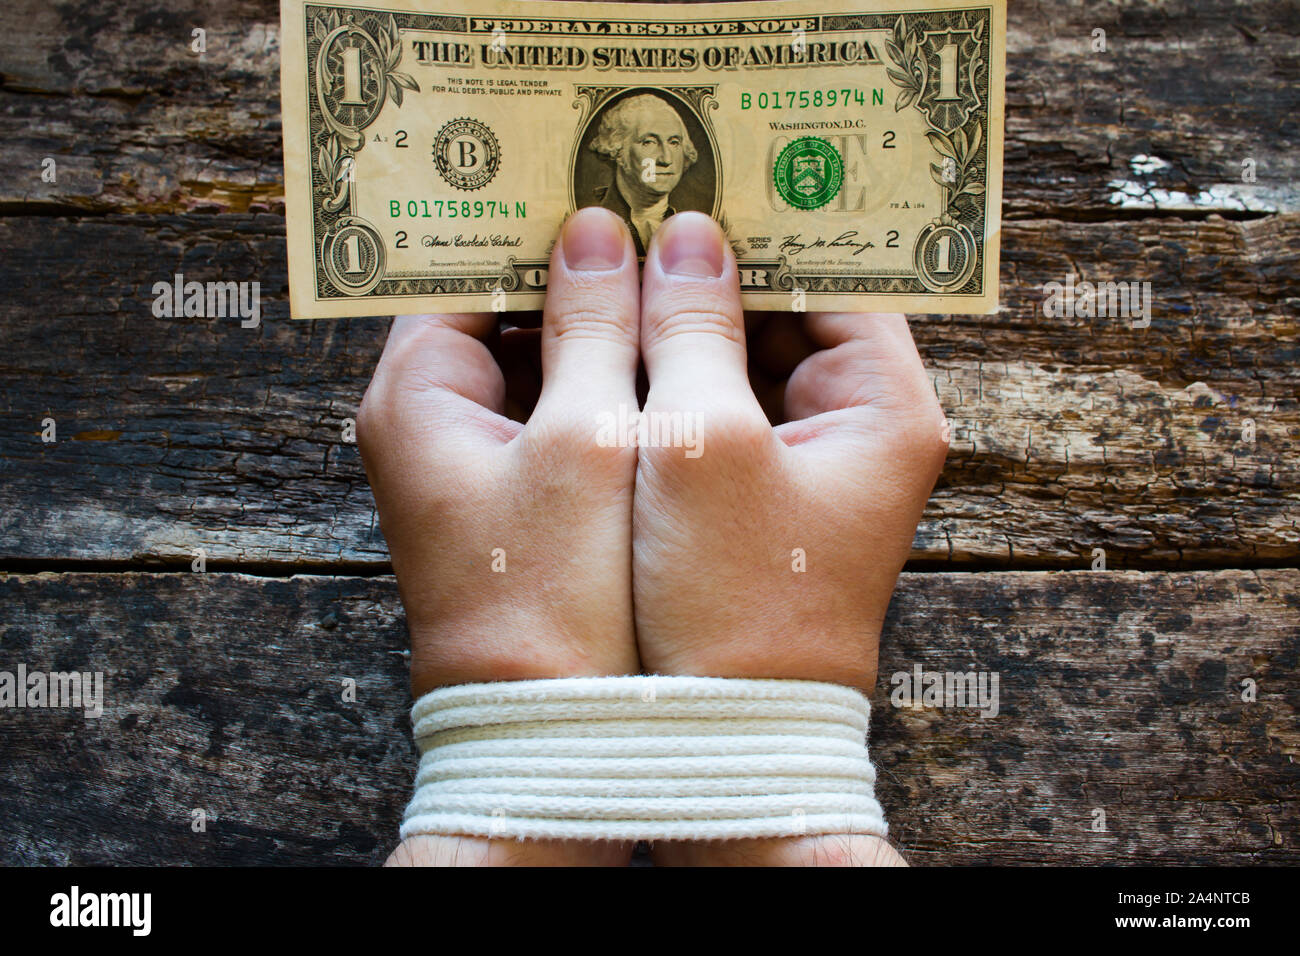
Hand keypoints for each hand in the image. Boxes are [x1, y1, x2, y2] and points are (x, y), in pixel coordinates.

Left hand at [358, 207, 642, 864]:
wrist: (553, 735)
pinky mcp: (530, 498)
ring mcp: (483, 462)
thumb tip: (608, 231)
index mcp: (418, 393)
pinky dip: (620, 385)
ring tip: (687, 276)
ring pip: (549, 361)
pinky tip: (682, 361)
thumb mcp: (583, 439)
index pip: (466, 268)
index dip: (538, 222)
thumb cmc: (552, 598)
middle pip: (511, 310)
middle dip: (590, 273)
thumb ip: (598, 324)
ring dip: (611, 329)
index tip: (611, 180)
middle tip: (669, 221)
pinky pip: (574, 412)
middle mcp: (436, 421)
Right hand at [630, 213, 948, 863]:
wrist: (723, 737)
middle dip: (710, 266)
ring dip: (680, 319)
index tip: (696, 174)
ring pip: (743, 355)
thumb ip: (689, 329)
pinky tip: (607, 343)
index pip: (841, 272)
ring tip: (610, 260)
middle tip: (633, 209)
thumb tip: (673, 237)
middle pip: (788, 308)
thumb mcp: (706, 445)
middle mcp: (858, 426)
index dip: (770, 221)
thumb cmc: (733, 604)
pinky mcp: (751, 493)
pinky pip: (713, 405)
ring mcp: (804, 461)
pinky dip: (666, 374)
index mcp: (885, 404)